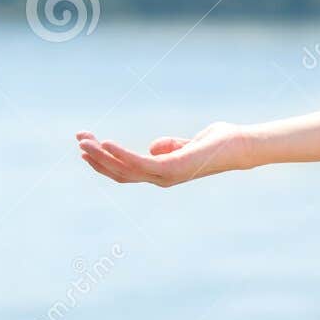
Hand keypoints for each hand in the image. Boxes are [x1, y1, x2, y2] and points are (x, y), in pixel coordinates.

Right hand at [76, 122, 251, 186]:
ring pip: (125, 170)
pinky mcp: (172, 168)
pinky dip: (121, 154)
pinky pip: (140, 162)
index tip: (86, 144)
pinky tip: (106, 143)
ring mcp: (166, 176)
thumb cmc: (219, 142)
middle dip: (96, 159)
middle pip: (120, 173)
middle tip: (78, 141)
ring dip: (101, 156)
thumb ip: (172, 146)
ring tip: (83, 141)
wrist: (240, 145)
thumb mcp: (190, 143)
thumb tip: (153, 147)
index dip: (105, 161)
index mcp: (163, 173)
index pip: (126, 171)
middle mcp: (162, 179)